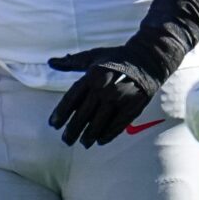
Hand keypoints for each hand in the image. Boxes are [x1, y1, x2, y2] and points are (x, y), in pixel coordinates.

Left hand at [46, 47, 161, 147]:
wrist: (147, 60)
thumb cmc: (116, 58)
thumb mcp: (92, 57)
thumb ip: (71, 62)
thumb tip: (50, 62)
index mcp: (92, 76)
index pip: (71, 99)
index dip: (61, 114)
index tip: (53, 125)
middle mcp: (104, 88)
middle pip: (83, 115)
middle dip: (72, 130)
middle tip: (66, 140)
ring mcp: (119, 99)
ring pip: (99, 123)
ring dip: (89, 136)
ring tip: (83, 142)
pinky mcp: (132, 107)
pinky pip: (117, 125)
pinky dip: (107, 135)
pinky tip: (100, 141)